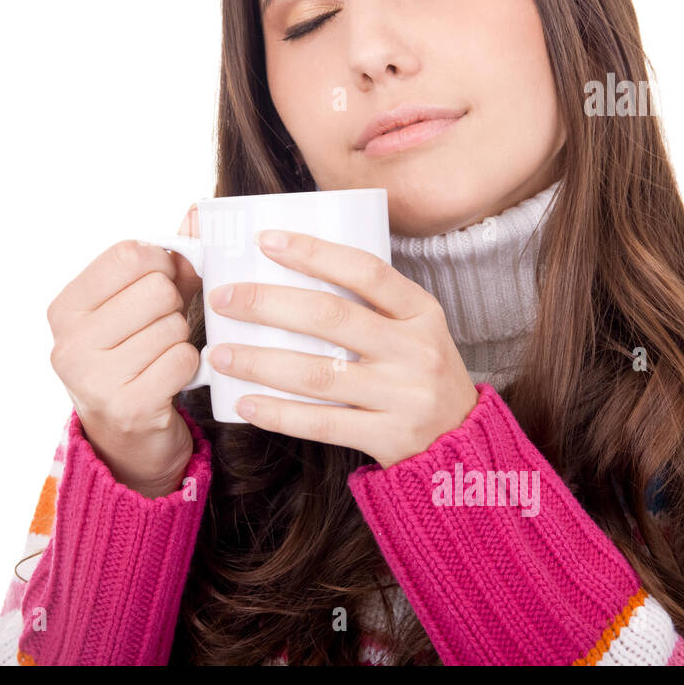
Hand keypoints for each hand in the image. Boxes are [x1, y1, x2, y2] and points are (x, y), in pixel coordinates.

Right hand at [45, 202, 203, 497]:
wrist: (127, 443)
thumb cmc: (136, 360)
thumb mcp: (138, 307)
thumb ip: (166, 261)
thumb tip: (197, 213)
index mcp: (66, 308)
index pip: (128, 253)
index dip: (162, 262)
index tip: (164, 281)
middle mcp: (69, 342)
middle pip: (156, 288)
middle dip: (173, 306)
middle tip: (160, 329)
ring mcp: (93, 378)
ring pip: (173, 325)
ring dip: (180, 340)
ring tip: (160, 358)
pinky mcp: (127, 406)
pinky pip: (183, 360)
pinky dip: (188, 367)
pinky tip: (169, 380)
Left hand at [204, 228, 478, 468]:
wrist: (463, 443)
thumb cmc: (419, 373)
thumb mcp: (413, 329)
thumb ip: (368, 305)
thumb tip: (286, 273)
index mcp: (422, 312)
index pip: (365, 271)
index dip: (314, 252)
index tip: (266, 241)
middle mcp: (416, 350)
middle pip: (331, 318)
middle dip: (268, 304)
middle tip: (223, 298)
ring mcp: (403, 396)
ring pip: (317, 374)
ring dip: (260, 362)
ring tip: (220, 354)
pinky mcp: (389, 437)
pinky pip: (322, 424)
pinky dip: (278, 414)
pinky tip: (245, 403)